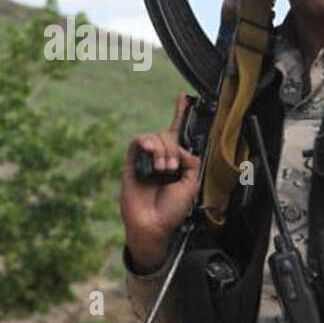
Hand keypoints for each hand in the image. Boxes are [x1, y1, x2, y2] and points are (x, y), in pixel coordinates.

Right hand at [119, 94, 201, 271]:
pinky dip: (146, 143)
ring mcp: (146, 160)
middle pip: (167, 135)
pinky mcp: (132, 163)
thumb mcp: (191, 184)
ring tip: (162, 170)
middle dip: (172, 148)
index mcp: (177, 162)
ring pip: (154, 138)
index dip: (180, 114)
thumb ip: (190, 161)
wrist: (153, 225)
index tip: (184, 97)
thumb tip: (179, 147)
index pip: (178, 133)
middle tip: (171, 168)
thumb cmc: (172, 210)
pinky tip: (150, 151)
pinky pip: (137, 143)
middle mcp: (162, 158)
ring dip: (161, 151)